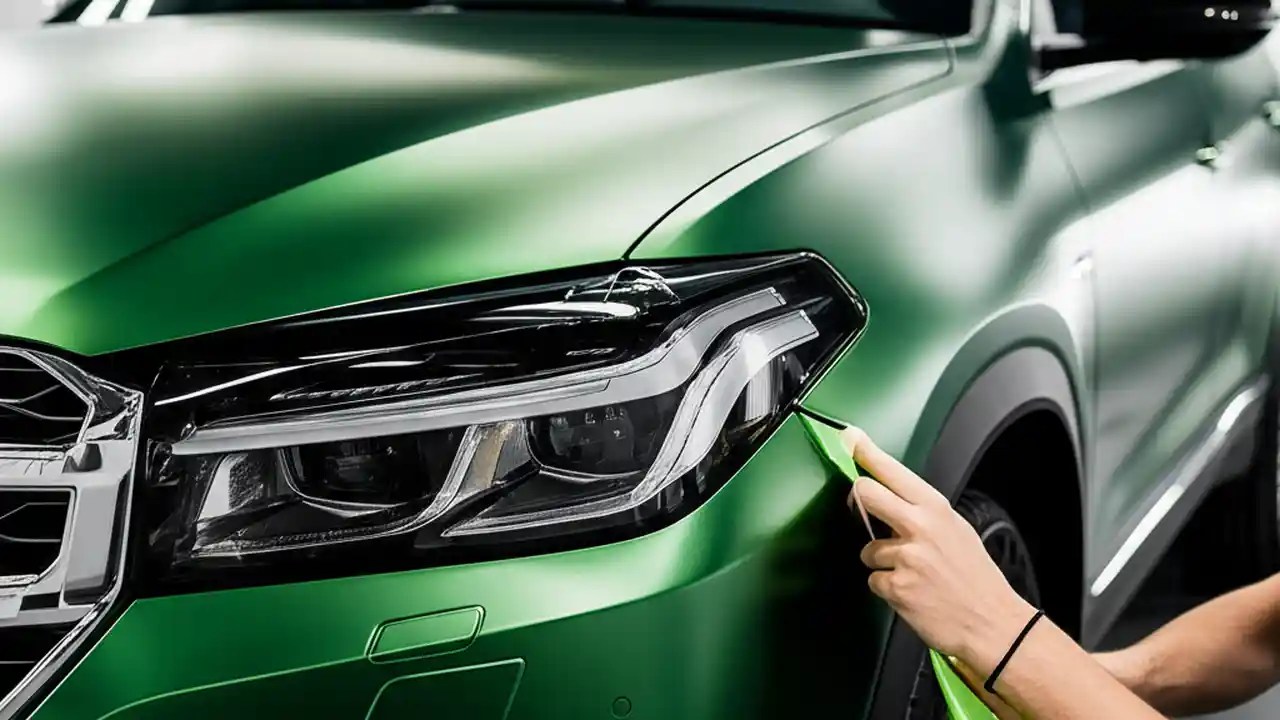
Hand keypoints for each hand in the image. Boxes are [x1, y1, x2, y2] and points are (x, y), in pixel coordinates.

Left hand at [844, 427, 1035, 674]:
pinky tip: (911, 593)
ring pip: (868, 548)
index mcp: (935, 508)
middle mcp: (920, 526)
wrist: (992, 623)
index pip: (892, 471)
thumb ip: (921, 512)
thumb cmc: (974, 577)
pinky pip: (874, 579)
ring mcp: (906, 556)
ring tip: (912, 574)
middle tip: (863, 510)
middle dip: (857, 500)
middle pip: (866, 493)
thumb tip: (888, 496)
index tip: (849, 438)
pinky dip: (887, 587)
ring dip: (882, 562)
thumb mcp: (956, 530)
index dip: (866, 453)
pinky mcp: (896, 586)